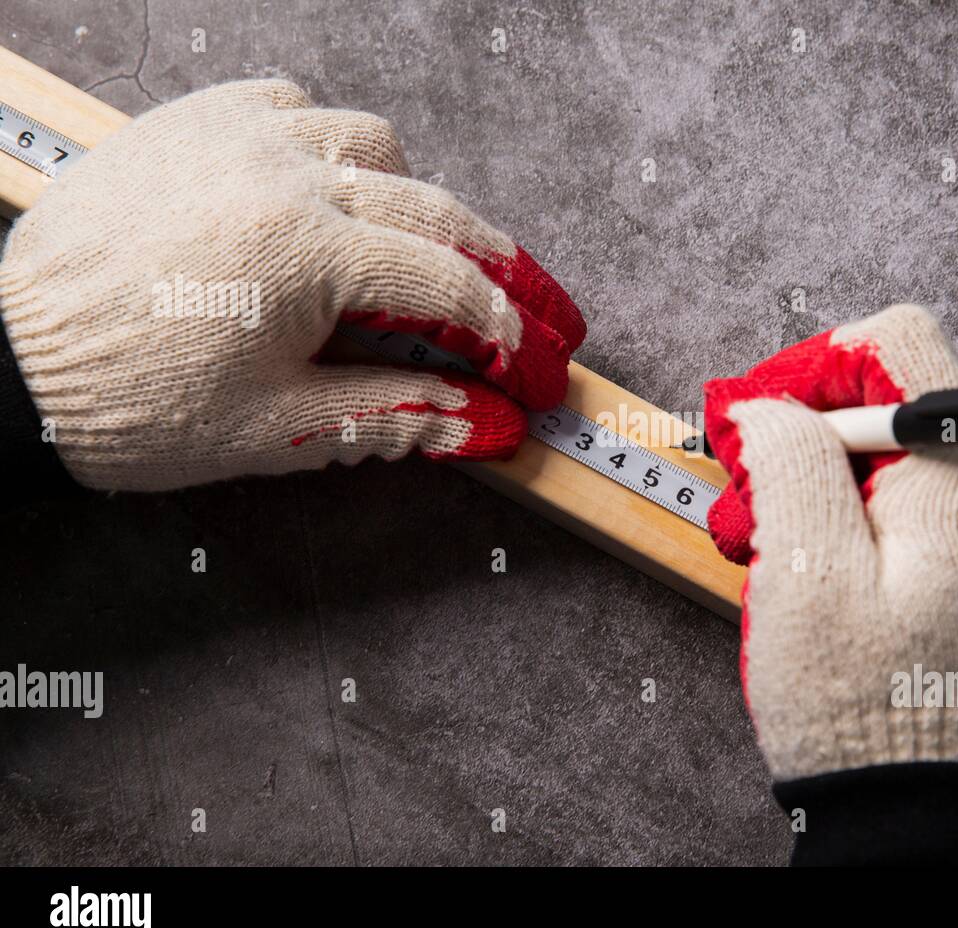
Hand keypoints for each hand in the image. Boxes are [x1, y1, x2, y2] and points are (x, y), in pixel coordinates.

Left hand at [0, 80, 583, 490]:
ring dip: (419, 203)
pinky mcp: (194, 122)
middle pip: (440, 211)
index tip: (537, 374)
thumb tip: (487, 424)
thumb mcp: (277, 429)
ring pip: (376, 146)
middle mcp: (283, 173)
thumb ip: (396, 413)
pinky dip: (332, 150)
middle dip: (505, 273)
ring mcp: (237, 136)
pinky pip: (294, 108)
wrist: (3, 361)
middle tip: (542, 320)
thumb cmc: (126, 402)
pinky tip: (332, 196)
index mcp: (307, 252)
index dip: (511, 337)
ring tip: (427, 261)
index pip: (451, 286)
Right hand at [704, 305, 957, 779]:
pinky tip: (817, 574)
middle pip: (893, 399)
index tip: (760, 423)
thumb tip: (771, 402)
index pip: (897, 344)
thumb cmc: (861, 706)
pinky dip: (853, 521)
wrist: (915, 811)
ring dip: (820, 486)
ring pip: (896, 453)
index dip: (811, 367)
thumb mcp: (804, 570)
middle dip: (806, 440)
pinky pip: (914, 504)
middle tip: (753, 506)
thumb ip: (788, 456)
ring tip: (776, 554)